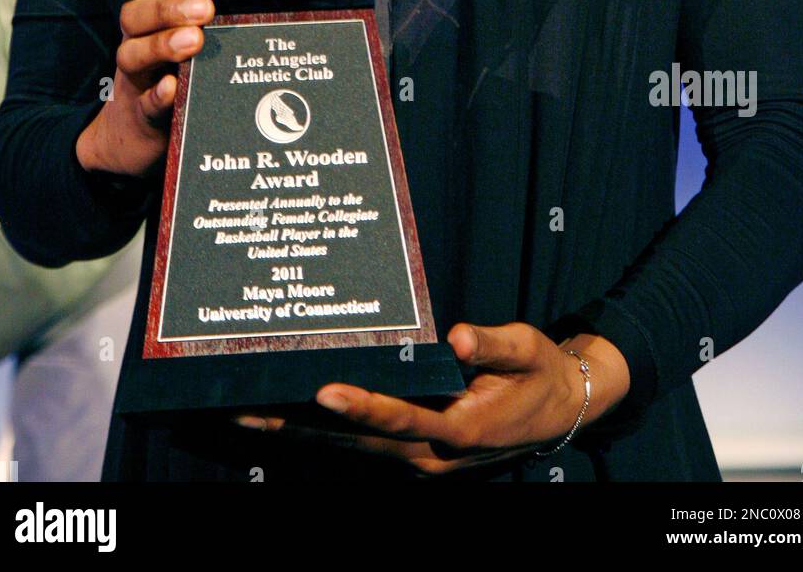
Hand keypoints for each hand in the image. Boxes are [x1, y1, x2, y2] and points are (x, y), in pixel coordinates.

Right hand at [75, 0, 214, 176]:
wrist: (130, 145)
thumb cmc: (177, 83)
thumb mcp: (198, 50)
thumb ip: (225, 28)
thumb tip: (286, 13)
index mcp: (159, 15)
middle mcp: (140, 38)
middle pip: (138, 9)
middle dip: (169, 5)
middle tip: (204, 10)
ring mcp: (136, 76)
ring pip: (137, 51)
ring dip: (166, 43)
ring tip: (194, 42)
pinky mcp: (139, 114)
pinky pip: (147, 101)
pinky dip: (162, 94)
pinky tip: (175, 89)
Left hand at [234, 325, 629, 477]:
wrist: (559, 411)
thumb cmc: (539, 373)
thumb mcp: (528, 349)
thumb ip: (495, 345)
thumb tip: (461, 337)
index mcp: (461, 429)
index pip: (401, 419)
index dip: (362, 407)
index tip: (322, 391)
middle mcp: (431, 456)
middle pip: (355, 445)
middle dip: (298, 429)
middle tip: (246, 409)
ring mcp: (419, 463)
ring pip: (346, 454)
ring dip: (294, 439)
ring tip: (242, 417)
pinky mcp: (410, 458)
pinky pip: (354, 453)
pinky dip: (314, 442)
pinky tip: (277, 425)